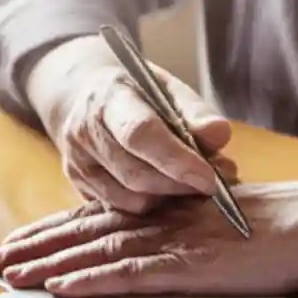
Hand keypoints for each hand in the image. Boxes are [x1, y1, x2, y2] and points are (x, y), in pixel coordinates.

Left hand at [0, 180, 297, 297]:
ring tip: (8, 279)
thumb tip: (158, 265)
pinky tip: (62, 290)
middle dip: (33, 250)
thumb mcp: (221, 234)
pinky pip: (132, 274)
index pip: (95, 221)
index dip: (51, 233)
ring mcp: (173, 242)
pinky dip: (94, 280)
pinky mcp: (191, 265)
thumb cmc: (278, 235)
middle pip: (82, 234)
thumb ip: (185, 244)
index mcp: (165, 213)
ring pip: (96, 252)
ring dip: (50, 266)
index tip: (13, 246)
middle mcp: (160, 221)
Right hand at [24, 36, 236, 213]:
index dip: (177, 160)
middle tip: (211, 184)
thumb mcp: (164, 87)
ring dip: (167, 200)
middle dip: (179, 186)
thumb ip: (193, 111)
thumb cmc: (133, 92)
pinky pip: (121, 210)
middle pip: (136, 175)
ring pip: (129, 200)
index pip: (140, 134)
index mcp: (108, 99)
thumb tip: (220, 136)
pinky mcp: (79, 188)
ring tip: (188, 185)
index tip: (210, 179)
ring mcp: (77, 165)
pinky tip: (164, 192)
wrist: (80, 96)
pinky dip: (150, 207)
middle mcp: (84, 134)